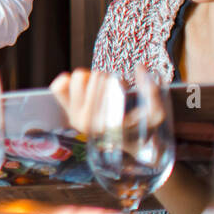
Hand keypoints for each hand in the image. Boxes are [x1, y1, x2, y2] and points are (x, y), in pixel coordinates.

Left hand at [48, 68, 165, 135]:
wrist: (127, 146)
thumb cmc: (141, 130)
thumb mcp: (155, 115)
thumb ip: (151, 91)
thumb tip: (140, 67)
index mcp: (105, 123)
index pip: (103, 86)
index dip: (119, 82)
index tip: (126, 89)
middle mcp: (85, 121)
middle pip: (92, 77)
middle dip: (107, 79)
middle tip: (114, 89)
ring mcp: (73, 117)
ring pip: (76, 77)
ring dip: (90, 78)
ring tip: (101, 88)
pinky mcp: (67, 111)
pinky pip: (58, 86)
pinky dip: (69, 80)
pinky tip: (84, 85)